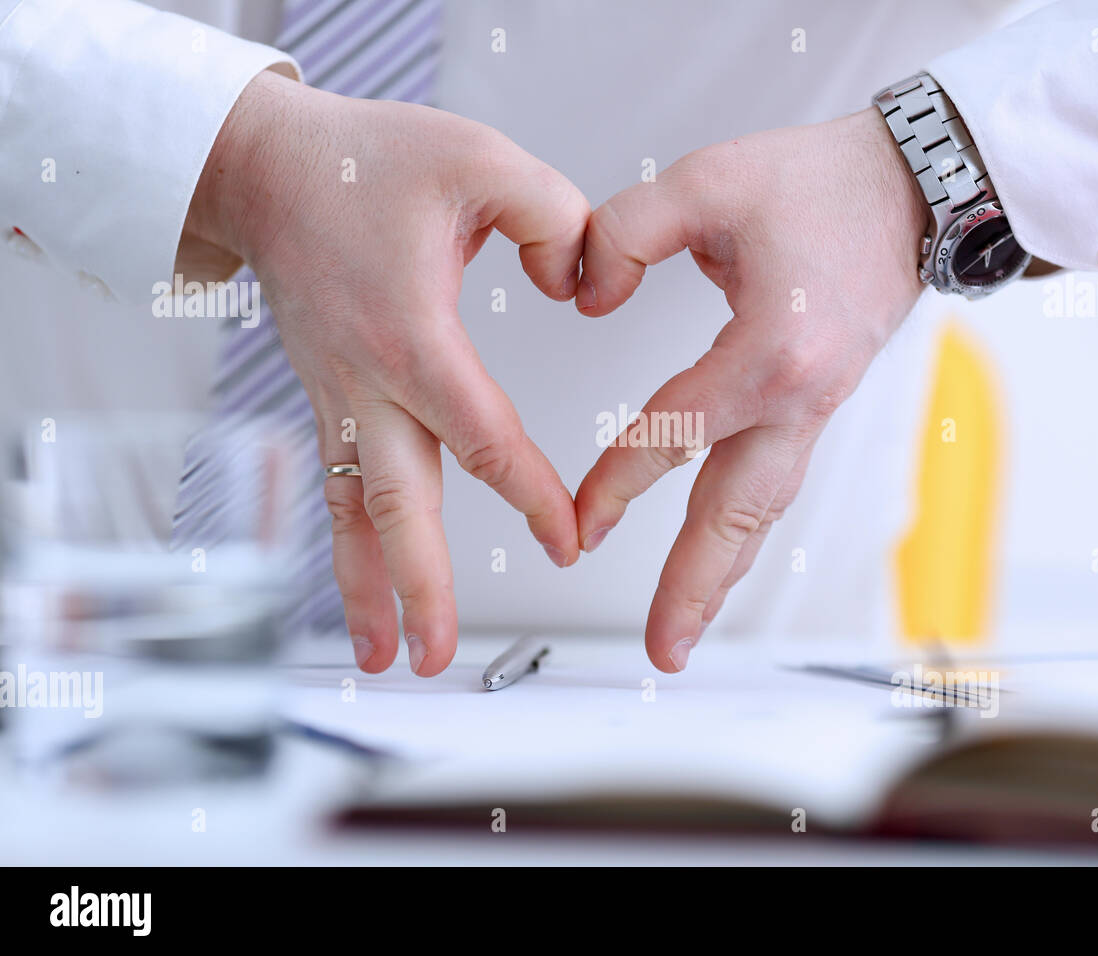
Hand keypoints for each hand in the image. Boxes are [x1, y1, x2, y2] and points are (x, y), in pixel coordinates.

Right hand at [185, 70, 588, 675]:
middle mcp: (365, 382)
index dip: (529, 495)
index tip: (567, 542)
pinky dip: (347, 550)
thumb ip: (554, 219)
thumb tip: (582, 286)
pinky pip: (335, 491)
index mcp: (412, 333)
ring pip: (352, 512)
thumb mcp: (481, 161)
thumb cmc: (366, 164)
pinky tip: (361, 596)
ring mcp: (336, 400)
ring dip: (369, 588)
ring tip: (384, 658)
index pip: (482, 434)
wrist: (269, 171)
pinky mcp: (328, 403)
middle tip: (436, 656)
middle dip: (418, 585)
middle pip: (394, 503)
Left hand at [574, 109, 928, 671]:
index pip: (677, 436)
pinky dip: (742, 532)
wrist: (911, 190)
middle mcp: (803, 399)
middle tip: (662, 650)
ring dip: (722, 576)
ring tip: (683, 631)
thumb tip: (583, 296)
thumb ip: (625, 233)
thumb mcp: (707, 181)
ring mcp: (817, 410)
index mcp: (774, 352)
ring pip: (763, 511)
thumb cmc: (820, 184)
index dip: (617, 482)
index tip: (575, 522)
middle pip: (740, 513)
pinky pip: (774, 484)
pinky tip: (716, 557)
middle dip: (696, 586)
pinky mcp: (815, 406)